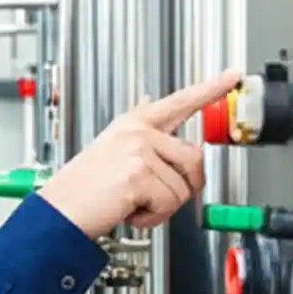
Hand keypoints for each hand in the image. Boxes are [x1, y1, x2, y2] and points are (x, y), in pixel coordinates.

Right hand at [37, 69, 240, 237]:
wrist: (60, 211)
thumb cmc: (83, 187)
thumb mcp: (111, 149)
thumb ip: (139, 133)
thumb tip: (153, 110)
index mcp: (134, 123)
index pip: (179, 101)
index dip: (210, 88)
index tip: (232, 75)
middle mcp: (138, 132)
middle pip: (195, 158)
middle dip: (184, 186)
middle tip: (154, 197)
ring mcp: (138, 150)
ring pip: (183, 187)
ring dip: (163, 206)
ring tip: (132, 202)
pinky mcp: (138, 174)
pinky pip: (169, 204)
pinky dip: (152, 218)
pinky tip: (129, 210)